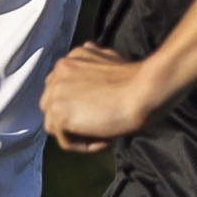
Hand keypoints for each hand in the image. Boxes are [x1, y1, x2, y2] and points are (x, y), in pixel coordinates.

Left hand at [41, 44, 158, 151]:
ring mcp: (55, 93)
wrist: (144, 90)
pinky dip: (85, 146)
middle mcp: (57, 73)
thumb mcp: (110, 58)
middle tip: (103, 126)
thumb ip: (93, 60)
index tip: (103, 111)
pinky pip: (65, 141)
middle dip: (74, 120)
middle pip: (53, 108)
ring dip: (79, 134)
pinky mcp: (59, 113)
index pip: (60, 91)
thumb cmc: (136, 79)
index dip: (80, 106)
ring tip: (105, 134)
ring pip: (56, 125)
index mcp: (69, 60)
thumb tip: (89, 50)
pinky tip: (106, 140)